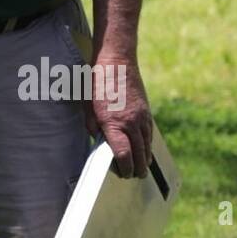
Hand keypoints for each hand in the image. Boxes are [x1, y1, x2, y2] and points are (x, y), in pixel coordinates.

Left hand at [85, 53, 151, 177]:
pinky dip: (147, 145)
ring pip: (147, 146)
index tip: (121, 173)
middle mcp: (131, 123)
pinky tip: (144, 150)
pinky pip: (150, 134)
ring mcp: (142, 117)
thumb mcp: (87, 106)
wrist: (117, 60)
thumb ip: (93, 127)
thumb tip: (99, 142)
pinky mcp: (147, 111)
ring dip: (144, 159)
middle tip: (132, 177)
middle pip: (139, 155)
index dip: (124, 169)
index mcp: (114, 124)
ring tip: (140, 169)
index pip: (124, 155)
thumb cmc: (97, 82)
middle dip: (136, 169)